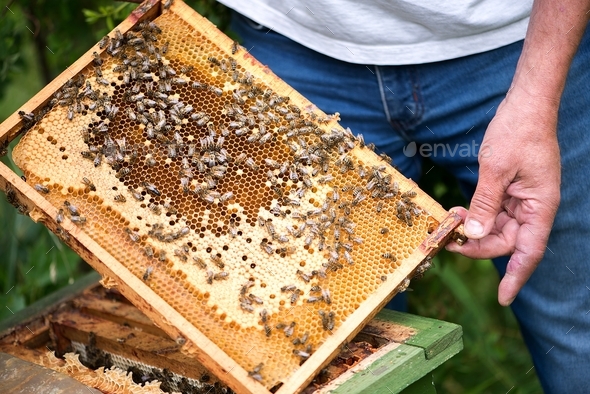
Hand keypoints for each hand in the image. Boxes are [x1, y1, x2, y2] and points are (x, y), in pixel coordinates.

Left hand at [446, 88, 560, 305]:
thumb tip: (475, 233)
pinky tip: (459, 213)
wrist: (525, 105)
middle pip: (508, 242)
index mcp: (540, 205)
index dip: (517, 277)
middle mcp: (534, 207)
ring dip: (474, 230)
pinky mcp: (511, 191)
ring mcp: (523, 199)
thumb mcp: (496, 169)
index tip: (503, 298)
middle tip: (449, 242)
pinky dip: (476, 215)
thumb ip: (485, 203)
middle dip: (479, 245)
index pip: (529, 251)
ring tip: (450, 224)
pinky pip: (493, 213)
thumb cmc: (517, 132)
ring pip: (498, 228)